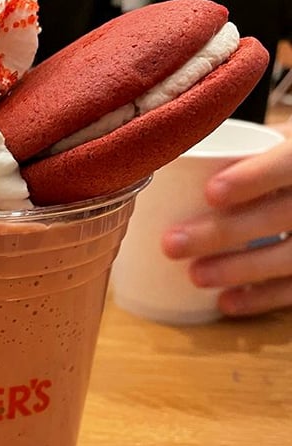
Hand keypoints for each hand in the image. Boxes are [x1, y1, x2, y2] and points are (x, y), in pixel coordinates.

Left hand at [162, 135, 291, 316]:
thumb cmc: (285, 160)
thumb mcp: (274, 141)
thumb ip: (238, 149)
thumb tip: (165, 157)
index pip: (288, 163)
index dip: (254, 178)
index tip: (211, 193)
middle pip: (279, 215)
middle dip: (223, 232)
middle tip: (171, 244)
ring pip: (289, 256)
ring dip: (239, 269)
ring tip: (194, 275)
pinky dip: (261, 299)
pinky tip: (225, 304)